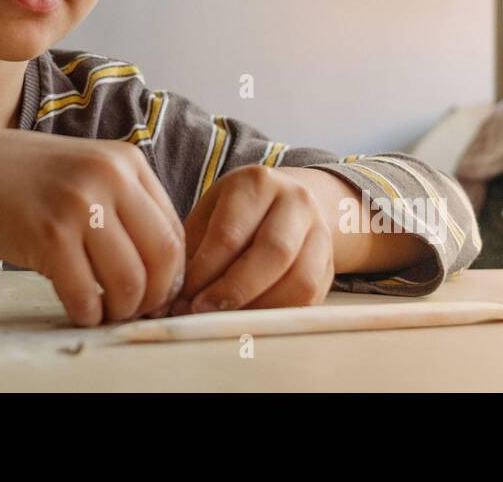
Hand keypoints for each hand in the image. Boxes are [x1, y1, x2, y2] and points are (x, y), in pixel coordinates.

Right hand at [0, 127, 185, 327]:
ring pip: (130, 280)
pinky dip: (87, 313)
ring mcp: (80, 205)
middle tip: (135, 309)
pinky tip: (79, 310)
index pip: (174, 229)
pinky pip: (85, 293)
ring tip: (104, 312)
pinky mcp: (50, 235)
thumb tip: (158, 267)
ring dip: (121, 309)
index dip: (171, 272)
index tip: (156, 291)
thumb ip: (122, 205)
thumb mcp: (86, 171)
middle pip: (162, 256)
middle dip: (154, 295)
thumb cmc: (20, 177)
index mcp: (126, 162)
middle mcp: (110, 178)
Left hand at [171, 165, 333, 314]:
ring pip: (299, 280)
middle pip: (273, 252)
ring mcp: (320, 232)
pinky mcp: (329, 264)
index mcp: (258, 183)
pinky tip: (251, 319)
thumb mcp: (210, 214)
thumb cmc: (235, 213)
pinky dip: (278, 314)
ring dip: (259, 308)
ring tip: (226, 319)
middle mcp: (297, 202)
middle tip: (204, 311)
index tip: (184, 297)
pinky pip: (310, 298)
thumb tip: (173, 300)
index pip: (230, 233)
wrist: (287, 204)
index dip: (205, 272)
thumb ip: (193, 251)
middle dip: (235, 290)